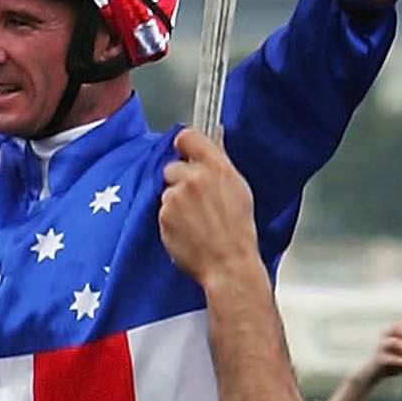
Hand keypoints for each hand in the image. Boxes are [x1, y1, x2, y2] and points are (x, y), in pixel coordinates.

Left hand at [158, 128, 261, 291]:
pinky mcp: (163, 216)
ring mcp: (176, 197)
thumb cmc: (238, 230)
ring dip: (176, 202)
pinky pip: (162, 211)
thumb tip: (214, 136)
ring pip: (167, 191)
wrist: (228, 264)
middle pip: (172, 166)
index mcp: (216, 168)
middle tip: (196, 200)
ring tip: (196, 221)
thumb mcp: (238, 188)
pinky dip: (171, 220)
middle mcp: (194, 178)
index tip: (184, 151)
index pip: (188, 137)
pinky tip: (188, 230)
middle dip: (180, 180)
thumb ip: (220, 161)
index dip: (184, 144)